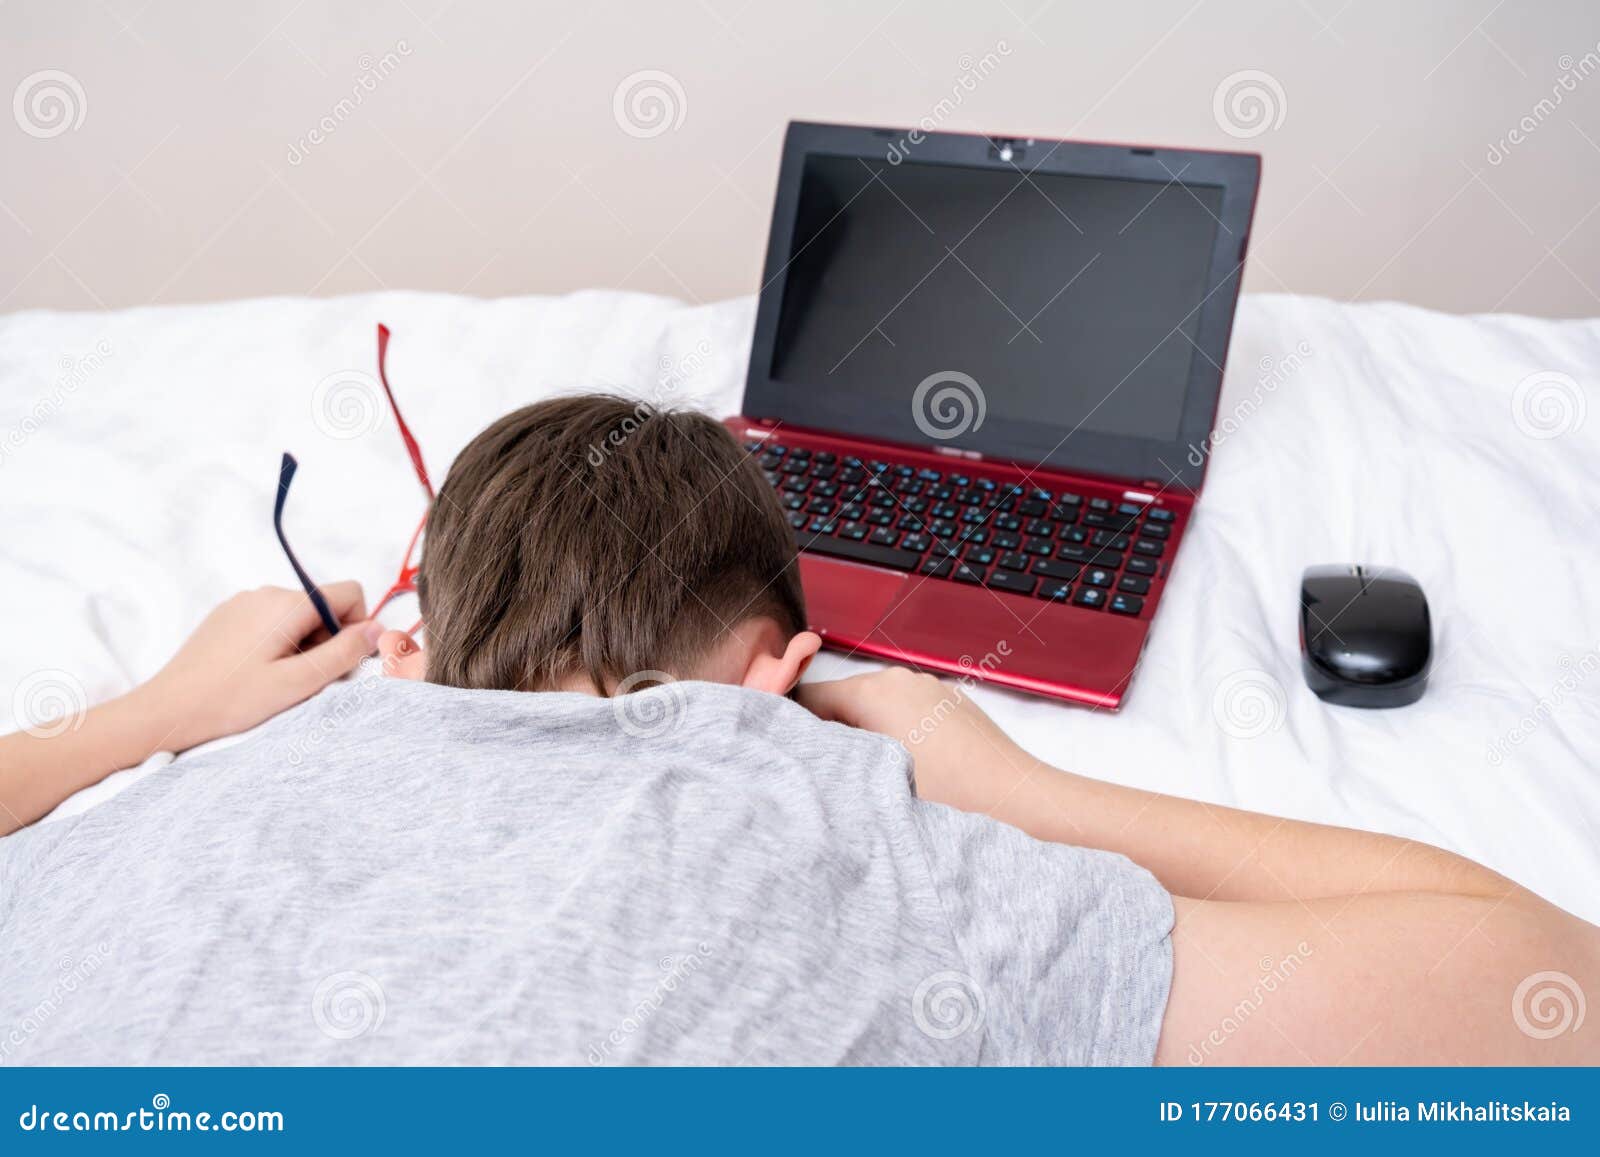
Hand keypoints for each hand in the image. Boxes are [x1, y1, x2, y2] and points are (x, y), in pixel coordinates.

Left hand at [132, 583, 380, 750]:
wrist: (167, 711)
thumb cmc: (231, 701)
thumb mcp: (298, 683)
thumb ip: (344, 653)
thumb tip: (378, 630)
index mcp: (287, 603)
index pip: (349, 593)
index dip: (356, 628)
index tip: (339, 663)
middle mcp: (265, 593)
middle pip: (322, 607)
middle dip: (327, 641)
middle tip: (305, 682)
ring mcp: (242, 603)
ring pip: (297, 617)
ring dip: (302, 646)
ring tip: (277, 682)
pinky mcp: (226, 617)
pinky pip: (269, 622)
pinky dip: (276, 645)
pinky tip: (256, 675)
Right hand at [797, 668, 1033, 812]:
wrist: (1014, 796)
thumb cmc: (947, 794)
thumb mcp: (874, 781)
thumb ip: (832, 758)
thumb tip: (801, 750)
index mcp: (873, 691)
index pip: (809, 697)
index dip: (797, 728)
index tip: (798, 758)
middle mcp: (898, 677)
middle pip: (842, 701)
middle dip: (835, 734)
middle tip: (838, 775)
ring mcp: (927, 685)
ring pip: (875, 706)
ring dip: (868, 735)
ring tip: (878, 777)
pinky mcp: (950, 700)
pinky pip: (907, 710)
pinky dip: (898, 732)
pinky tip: (912, 768)